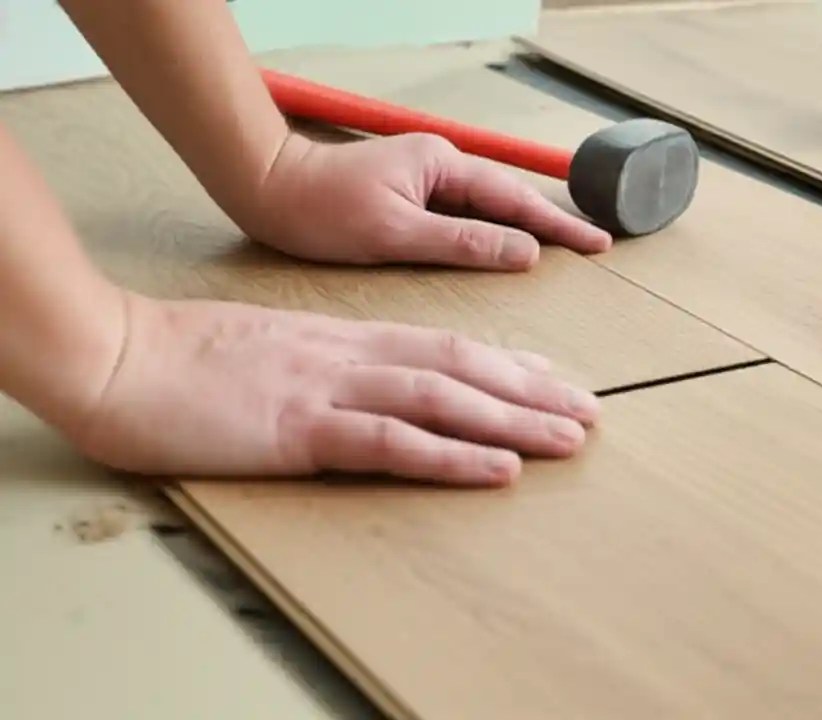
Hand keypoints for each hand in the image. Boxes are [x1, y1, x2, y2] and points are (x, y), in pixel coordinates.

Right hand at [65, 291, 599, 484]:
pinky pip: (392, 443)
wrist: (119, 357)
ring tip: (569, 438)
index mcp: (347, 338)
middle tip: (590, 410)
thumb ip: (331, 363)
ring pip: (444, 399)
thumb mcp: (276, 350)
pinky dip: (451, 455)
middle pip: (463, 366)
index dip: (509, 362)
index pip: (446, 344)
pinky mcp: (300, 429)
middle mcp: (352, 356)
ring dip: (513, 420)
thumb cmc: (190, 358)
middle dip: (534, 390)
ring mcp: (329, 389)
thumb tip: (373, 384)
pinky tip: (496, 469)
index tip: (556, 378)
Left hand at [240, 131, 612, 269]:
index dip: (558, 226)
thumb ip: (465, 243)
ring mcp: (426, 179)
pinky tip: (508, 250)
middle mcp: (440, 165)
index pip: (514, 199)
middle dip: (553, 224)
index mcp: (441, 165)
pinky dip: (492, 232)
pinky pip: (465, 215)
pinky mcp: (411, 196)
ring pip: (488, 208)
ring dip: (525, 229)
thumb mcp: (396, 233)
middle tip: (596, 246)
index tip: (597, 242)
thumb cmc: (320, 210)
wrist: (267, 190)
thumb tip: (526, 252)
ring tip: (565, 250)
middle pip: (509, 199)